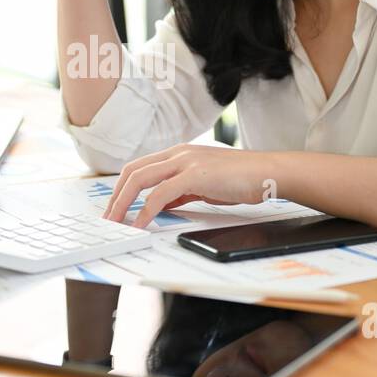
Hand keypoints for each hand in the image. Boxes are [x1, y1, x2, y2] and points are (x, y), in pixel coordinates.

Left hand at [102, 144, 277, 228]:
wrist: (268, 173)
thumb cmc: (241, 179)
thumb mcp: (204, 184)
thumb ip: (180, 190)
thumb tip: (159, 205)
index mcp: (179, 152)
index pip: (140, 166)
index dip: (122, 187)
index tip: (115, 208)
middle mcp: (178, 152)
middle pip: (133, 171)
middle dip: (115, 196)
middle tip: (107, 218)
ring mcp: (185, 161)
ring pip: (140, 180)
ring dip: (123, 203)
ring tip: (115, 223)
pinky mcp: (194, 174)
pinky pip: (159, 194)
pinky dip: (145, 211)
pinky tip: (140, 224)